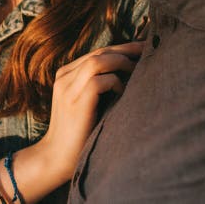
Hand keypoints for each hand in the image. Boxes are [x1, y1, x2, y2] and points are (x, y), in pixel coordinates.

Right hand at [33, 41, 143, 185]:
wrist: (57, 157)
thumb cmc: (78, 131)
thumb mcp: (85, 101)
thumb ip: (97, 84)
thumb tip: (129, 69)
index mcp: (66, 74)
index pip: (96, 53)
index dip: (120, 48)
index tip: (141, 48)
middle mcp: (64, 76)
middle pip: (99, 52)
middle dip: (126, 50)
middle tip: (147, 51)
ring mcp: (67, 87)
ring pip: (98, 61)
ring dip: (121, 64)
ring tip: (137, 72)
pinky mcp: (75, 101)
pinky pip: (99, 81)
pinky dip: (115, 83)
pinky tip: (122, 93)